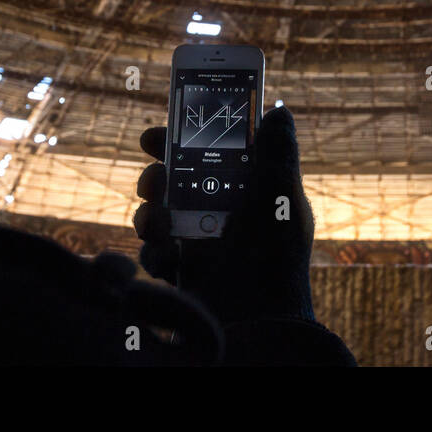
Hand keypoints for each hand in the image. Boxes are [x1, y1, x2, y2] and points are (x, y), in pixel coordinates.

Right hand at [133, 106, 315, 323]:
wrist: (255, 321)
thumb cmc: (274, 258)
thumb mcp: (281, 198)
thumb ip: (278, 153)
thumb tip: (278, 110)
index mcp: (244, 190)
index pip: (209, 154)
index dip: (179, 140)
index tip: (155, 134)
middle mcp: (219, 213)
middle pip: (173, 181)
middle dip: (155, 178)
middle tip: (152, 181)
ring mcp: (198, 243)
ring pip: (156, 215)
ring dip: (149, 216)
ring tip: (158, 224)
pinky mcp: (182, 271)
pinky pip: (154, 252)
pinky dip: (156, 253)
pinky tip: (169, 259)